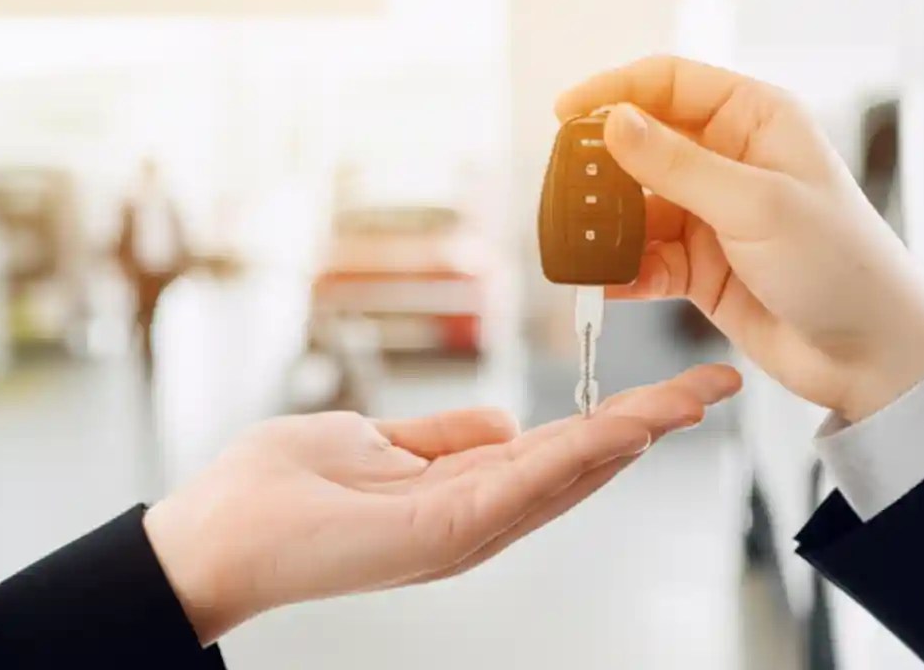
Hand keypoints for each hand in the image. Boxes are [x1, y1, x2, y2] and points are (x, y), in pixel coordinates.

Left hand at [143, 363, 740, 643]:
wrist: (212, 534)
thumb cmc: (278, 490)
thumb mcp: (375, 442)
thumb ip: (443, 437)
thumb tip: (504, 422)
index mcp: (462, 493)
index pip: (556, 451)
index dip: (618, 419)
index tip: (672, 389)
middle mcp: (476, 519)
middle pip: (579, 466)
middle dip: (649, 425)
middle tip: (711, 386)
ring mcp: (462, 532)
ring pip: (565, 478)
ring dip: (630, 436)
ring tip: (686, 399)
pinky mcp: (438, 537)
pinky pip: (519, 490)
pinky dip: (575, 458)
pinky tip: (617, 429)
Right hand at [556, 56, 923, 420]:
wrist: (871, 356)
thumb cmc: (842, 266)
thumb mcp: (756, 205)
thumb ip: (679, 165)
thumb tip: (614, 122)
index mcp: (757, 120)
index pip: (670, 83)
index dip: (614, 90)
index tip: (565, 113)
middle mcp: (731, 160)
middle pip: (644, 143)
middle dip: (603, 166)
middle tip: (566, 186)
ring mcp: (713, 215)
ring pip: (637, 205)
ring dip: (609, 225)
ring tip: (584, 243)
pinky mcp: (701, 266)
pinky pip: (645, 258)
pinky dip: (623, 269)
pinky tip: (606, 281)